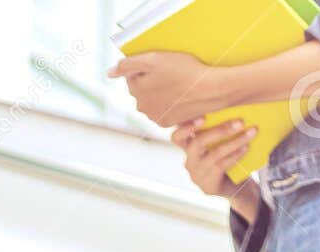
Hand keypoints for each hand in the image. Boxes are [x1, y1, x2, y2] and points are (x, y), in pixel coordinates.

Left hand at [110, 52, 234, 126]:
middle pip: (143, 89)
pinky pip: (165, 110)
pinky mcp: (169, 123)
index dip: (147, 68)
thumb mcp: (154, 60)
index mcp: (136, 91)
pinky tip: (181, 96)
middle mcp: (142, 108)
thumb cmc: (184, 71)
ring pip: (154, 100)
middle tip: (172, 74)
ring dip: (162, 93)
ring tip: (178, 85)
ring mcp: (155, 117)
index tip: (162, 65)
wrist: (210, 89)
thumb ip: (128, 65)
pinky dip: (171, 103)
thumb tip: (109, 73)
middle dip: (153, 81)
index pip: (134, 75)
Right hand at [171, 118, 260, 221]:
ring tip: (250, 133)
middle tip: (239, 122)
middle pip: (197, 143)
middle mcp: (189, 161)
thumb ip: (217, 132)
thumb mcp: (217, 145)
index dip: (186, 127)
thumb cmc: (224, 159)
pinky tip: (246, 148)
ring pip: (214, 154)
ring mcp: (197, 175)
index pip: (177, 137)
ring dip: (235, 141)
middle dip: (219, 130)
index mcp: (187, 148)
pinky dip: (236, 155)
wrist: (232, 187)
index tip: (202, 117)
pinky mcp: (207, 185)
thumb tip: (234, 112)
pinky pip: (222, 165)